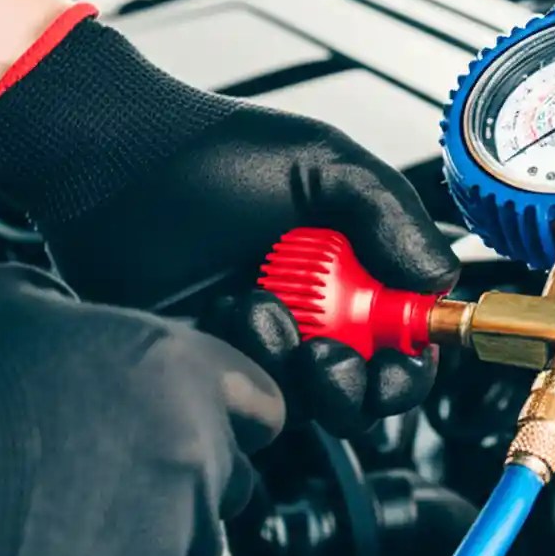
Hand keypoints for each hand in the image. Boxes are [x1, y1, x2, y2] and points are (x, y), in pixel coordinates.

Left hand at [0, 10, 460, 436]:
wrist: (115, 165)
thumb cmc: (213, 152)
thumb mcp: (324, 163)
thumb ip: (391, 214)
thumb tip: (439, 278)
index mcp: (354, 268)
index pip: (406, 340)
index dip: (412, 363)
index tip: (399, 360)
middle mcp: (316, 311)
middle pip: (366, 390)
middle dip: (358, 389)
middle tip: (332, 358)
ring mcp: (265, 341)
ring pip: (309, 402)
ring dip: (295, 369)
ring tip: (261, 309)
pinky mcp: (213, 361)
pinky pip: (249, 394)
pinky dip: (246, 361)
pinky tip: (225, 309)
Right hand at [0, 265, 282, 555]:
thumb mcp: (18, 300)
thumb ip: (90, 316)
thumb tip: (93, 325)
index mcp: (178, 370)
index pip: (264, 402)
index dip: (239, 413)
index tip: (223, 427)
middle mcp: (189, 449)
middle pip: (231, 477)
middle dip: (191, 475)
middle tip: (120, 473)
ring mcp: (162, 532)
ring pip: (190, 542)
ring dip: (150, 530)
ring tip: (70, 512)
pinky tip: (48, 549)